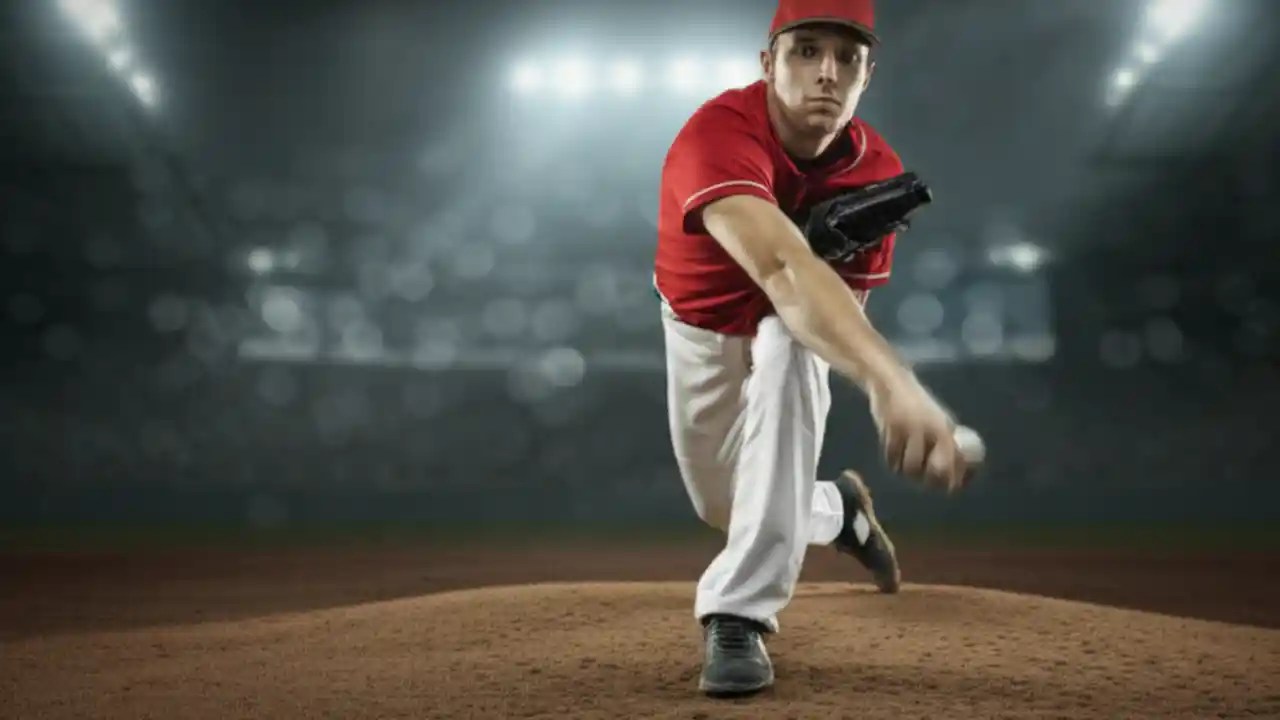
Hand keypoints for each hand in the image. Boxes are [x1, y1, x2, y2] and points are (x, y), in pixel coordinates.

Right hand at [868, 373, 969, 492]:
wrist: (891, 382)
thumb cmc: (915, 402)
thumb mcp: (936, 417)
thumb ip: (943, 438)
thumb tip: (952, 465)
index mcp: (945, 428)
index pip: (954, 461)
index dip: (953, 479)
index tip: (950, 488)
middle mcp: (931, 430)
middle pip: (934, 470)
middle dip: (929, 480)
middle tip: (923, 481)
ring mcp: (910, 430)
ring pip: (910, 466)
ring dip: (906, 471)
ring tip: (904, 467)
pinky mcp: (891, 430)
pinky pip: (891, 457)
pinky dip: (892, 461)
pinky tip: (892, 457)